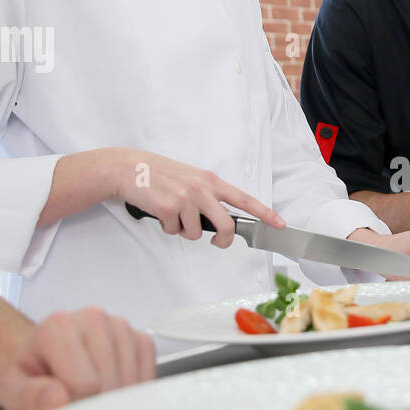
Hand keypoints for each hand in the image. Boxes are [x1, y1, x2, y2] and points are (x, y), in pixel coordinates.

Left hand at [0, 308, 156, 409]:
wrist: (47, 362)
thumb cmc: (33, 376)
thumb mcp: (15, 391)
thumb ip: (31, 397)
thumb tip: (58, 399)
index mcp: (57, 326)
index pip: (85, 384)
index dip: (75, 407)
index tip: (61, 406)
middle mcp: (92, 317)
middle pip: (110, 384)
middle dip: (96, 406)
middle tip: (75, 403)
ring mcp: (120, 326)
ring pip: (131, 384)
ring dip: (115, 401)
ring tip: (91, 395)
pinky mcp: (140, 338)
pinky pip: (148, 378)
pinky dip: (133, 394)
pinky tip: (112, 390)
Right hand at [108, 148, 284, 246]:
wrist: (129, 168)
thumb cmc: (160, 174)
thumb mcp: (191, 178)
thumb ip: (208, 194)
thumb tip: (222, 217)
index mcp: (211, 181)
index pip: (244, 199)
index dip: (265, 213)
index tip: (279, 223)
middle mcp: (202, 189)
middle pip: (227, 225)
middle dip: (223, 240)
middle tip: (216, 241)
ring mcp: (186, 198)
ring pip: (198, 233)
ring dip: (185, 230)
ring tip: (173, 214)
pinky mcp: (169, 209)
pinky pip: (175, 232)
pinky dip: (168, 228)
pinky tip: (160, 213)